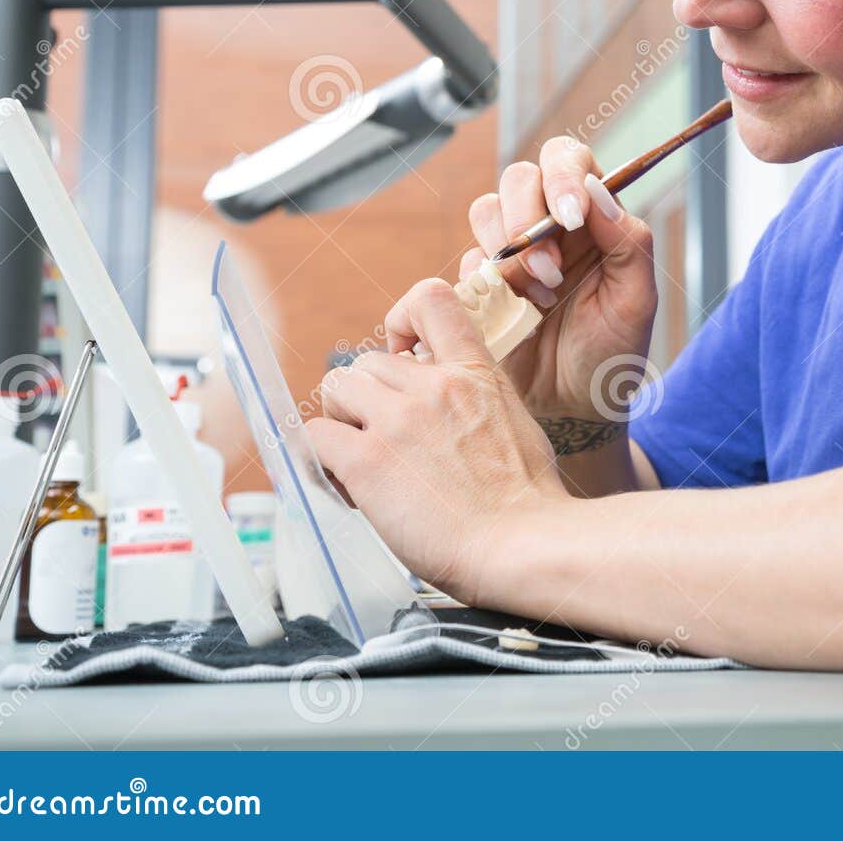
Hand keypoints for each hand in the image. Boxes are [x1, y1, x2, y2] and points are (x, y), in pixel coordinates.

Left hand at [308, 281, 567, 602]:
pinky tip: (349, 483)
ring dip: (342, 421)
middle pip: (366, 361)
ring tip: (362, 456)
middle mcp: (433, 386)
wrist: (522, 543)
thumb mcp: (514, 421)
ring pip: (335, 388)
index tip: (401, 354)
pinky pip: (315, 436)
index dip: (401, 322)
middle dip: (367, 398)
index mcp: (474, 373)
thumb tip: (453, 404)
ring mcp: (397, 420)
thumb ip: (476, 398)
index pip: (430, 300)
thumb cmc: (527, 500)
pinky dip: (323, 458)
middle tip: (381, 436)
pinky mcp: (366, 460)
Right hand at [384, 137, 657, 428]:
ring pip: (485, 211)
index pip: (568, 160)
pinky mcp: (481, 285)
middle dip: (527, 216)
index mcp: (592, 217)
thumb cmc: (613, 354)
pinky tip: (519, 315)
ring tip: (540, 296)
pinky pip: (469, 262)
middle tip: (551, 270)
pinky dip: (488, 283)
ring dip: (509, 250)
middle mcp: (548, 225)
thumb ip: (629, 242)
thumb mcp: (637, 301)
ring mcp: (512, 253)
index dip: (562, 175)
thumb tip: (598, 190)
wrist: (575, 410)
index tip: (571, 216)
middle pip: (519, 177)